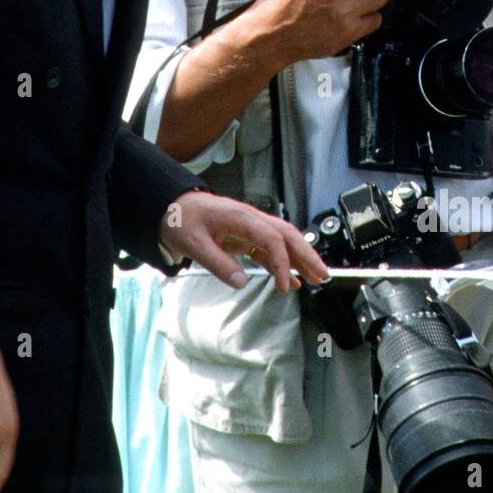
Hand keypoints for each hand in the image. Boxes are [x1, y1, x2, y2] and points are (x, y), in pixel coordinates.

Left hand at [158, 189, 328, 293]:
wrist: (170, 207)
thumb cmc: (180, 220)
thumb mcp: (193, 244)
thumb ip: (217, 263)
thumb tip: (241, 282)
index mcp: (240, 217)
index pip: (272, 238)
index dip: (282, 263)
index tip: (283, 286)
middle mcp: (250, 219)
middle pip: (287, 235)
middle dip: (307, 254)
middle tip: (322, 275)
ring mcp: (249, 227)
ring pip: (282, 241)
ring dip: (300, 259)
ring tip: (315, 278)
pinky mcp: (244, 236)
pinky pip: (269, 249)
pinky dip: (282, 264)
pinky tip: (290, 280)